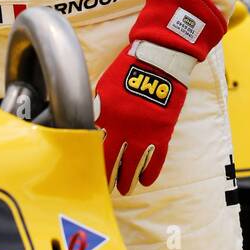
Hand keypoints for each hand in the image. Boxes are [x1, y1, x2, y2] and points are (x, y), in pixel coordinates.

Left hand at [94, 0, 225, 194]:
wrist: (160, 59)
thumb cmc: (128, 68)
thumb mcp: (104, 87)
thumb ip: (97, 110)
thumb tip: (89, 128)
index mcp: (105, 115)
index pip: (94, 147)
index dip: (91, 163)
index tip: (87, 174)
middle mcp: (123, 127)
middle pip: (112, 160)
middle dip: (108, 177)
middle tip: (105, 189)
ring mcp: (144, 132)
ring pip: (134, 165)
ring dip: (128, 180)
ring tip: (125, 190)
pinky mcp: (162, 132)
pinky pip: (156, 159)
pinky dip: (151, 171)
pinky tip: (145, 181)